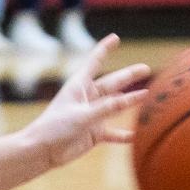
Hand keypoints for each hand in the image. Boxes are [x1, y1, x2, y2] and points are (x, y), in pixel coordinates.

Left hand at [20, 33, 151, 166]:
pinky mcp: (93, 133)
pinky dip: (124, 135)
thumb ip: (108, 108)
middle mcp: (87, 99)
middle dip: (128, 76)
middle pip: (112, 83)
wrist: (41, 152)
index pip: (94, 62)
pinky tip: (137, 135)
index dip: (105, 49)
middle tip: (145, 68)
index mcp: (79, 86)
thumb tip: (135, 98)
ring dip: (130, 102)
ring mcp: (91, 116)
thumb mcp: (83, 115)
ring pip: (115, 106)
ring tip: (148, 96)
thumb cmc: (54, 128)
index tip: (115, 38)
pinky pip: (113, 133)